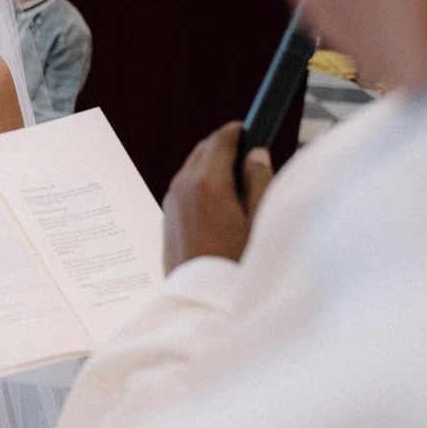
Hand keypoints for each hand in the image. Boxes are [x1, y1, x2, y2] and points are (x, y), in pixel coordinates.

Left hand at [162, 121, 274, 271]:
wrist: (202, 299)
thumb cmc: (236, 264)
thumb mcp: (259, 221)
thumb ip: (259, 182)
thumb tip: (255, 155)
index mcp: (207, 183)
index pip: (220, 140)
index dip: (237, 131)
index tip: (252, 128)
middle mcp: (183, 187)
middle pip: (203, 150)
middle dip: (225, 149)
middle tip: (250, 158)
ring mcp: (171, 202)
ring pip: (192, 169)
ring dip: (212, 168)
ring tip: (239, 187)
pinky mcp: (167, 217)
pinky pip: (185, 189)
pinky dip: (201, 186)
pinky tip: (221, 206)